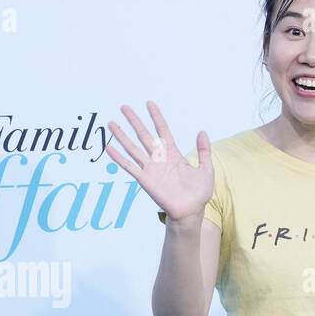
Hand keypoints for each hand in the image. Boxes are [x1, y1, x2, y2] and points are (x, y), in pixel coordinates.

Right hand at [105, 100, 213, 221]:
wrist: (191, 212)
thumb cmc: (199, 194)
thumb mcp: (206, 170)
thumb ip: (204, 151)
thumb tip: (202, 131)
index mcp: (173, 154)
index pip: (163, 130)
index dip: (156, 117)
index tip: (149, 103)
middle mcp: (160, 159)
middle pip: (144, 135)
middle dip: (134, 120)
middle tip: (124, 107)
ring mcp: (151, 169)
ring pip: (133, 148)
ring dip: (122, 135)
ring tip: (111, 123)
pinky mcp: (145, 180)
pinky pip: (129, 166)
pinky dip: (118, 158)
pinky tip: (108, 147)